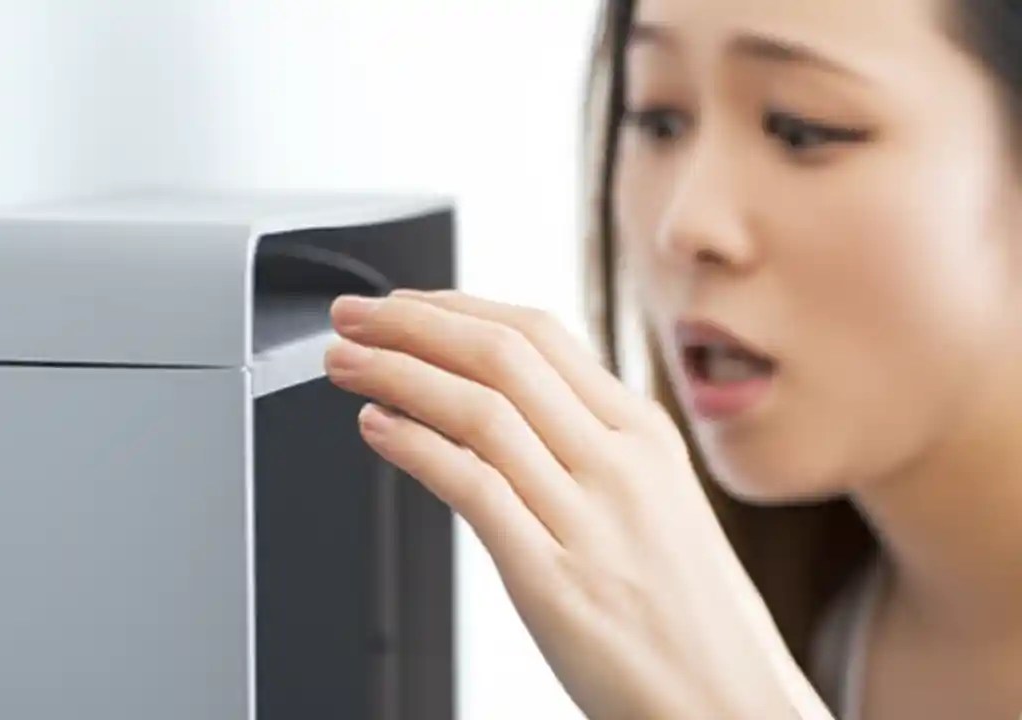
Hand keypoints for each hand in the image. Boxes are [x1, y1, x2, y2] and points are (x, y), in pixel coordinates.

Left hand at [323, 289, 832, 718]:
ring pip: (479, 410)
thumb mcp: (654, 501)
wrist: (732, 703)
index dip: (455, 307)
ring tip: (344, 364)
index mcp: (644, 433)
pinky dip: (413, 447)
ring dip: (395, 375)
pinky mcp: (554, 580)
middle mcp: (619, 462)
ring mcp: (590, 519)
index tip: (402, 305)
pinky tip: (375, 427)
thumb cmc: (687, 612)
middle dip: (411, 325)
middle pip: (500, 355)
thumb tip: (494, 405)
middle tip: (351, 317)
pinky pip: (472, 488)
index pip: (538, 333)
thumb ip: (585, 447)